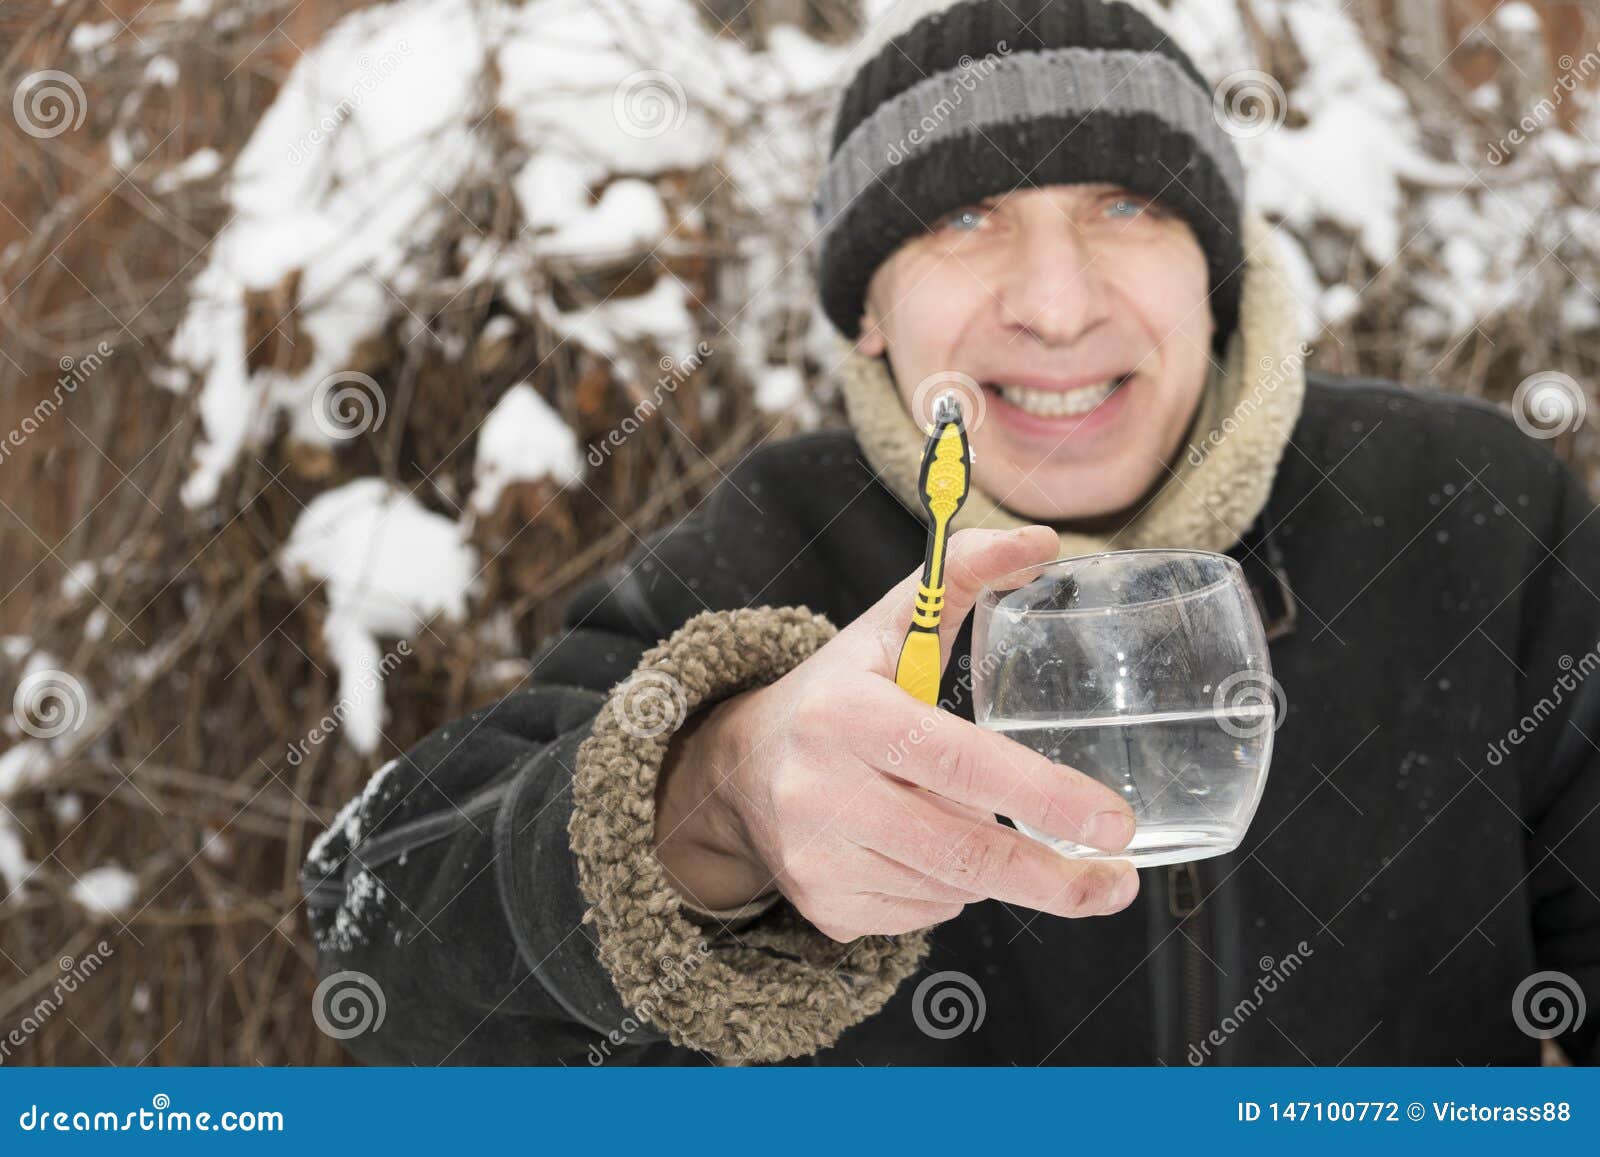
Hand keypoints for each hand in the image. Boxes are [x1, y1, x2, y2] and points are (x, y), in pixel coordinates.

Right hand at [653, 525, 1139, 940]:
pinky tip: (928, 853)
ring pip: (952, 889)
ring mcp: (818, 858)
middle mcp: (822, 790)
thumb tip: (1043, 542)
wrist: (739, 769)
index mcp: (848, 714)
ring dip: (991, 870)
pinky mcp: (823, 906)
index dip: (1043, 795)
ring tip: (983, 831)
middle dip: (1054, 876)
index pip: (960, 762)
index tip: (1114, 821)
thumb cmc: (838, 692)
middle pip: (965, 851)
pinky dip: (949, 892)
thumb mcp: (890, 627)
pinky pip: (921, 916)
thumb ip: (962, 577)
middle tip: (1115, 881)